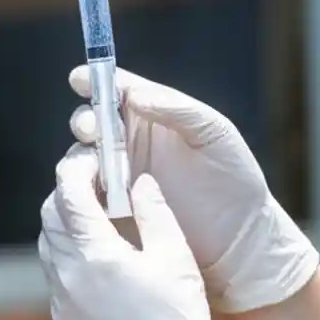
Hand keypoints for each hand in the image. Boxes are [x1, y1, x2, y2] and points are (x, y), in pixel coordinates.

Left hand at [39, 145, 227, 319]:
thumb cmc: (177, 319)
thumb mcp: (176, 257)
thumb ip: (154, 211)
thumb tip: (140, 181)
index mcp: (97, 255)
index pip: (69, 194)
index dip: (77, 168)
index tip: (91, 159)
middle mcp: (69, 274)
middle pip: (50, 213)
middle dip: (68, 190)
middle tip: (95, 183)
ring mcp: (61, 297)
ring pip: (47, 242)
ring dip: (65, 221)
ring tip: (96, 217)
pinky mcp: (61, 316)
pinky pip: (53, 271)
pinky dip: (67, 252)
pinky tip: (95, 254)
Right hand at [68, 66, 318, 312]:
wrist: (240, 240)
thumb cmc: (235, 180)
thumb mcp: (214, 132)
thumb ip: (176, 108)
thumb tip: (133, 95)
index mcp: (154, 115)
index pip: (117, 89)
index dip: (95, 80)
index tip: (80, 79)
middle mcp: (131, 141)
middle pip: (93, 119)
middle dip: (85, 118)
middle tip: (91, 127)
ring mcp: (119, 175)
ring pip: (84, 154)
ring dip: (81, 152)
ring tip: (93, 160)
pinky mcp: (113, 208)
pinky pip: (86, 191)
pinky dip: (79, 185)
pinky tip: (88, 186)